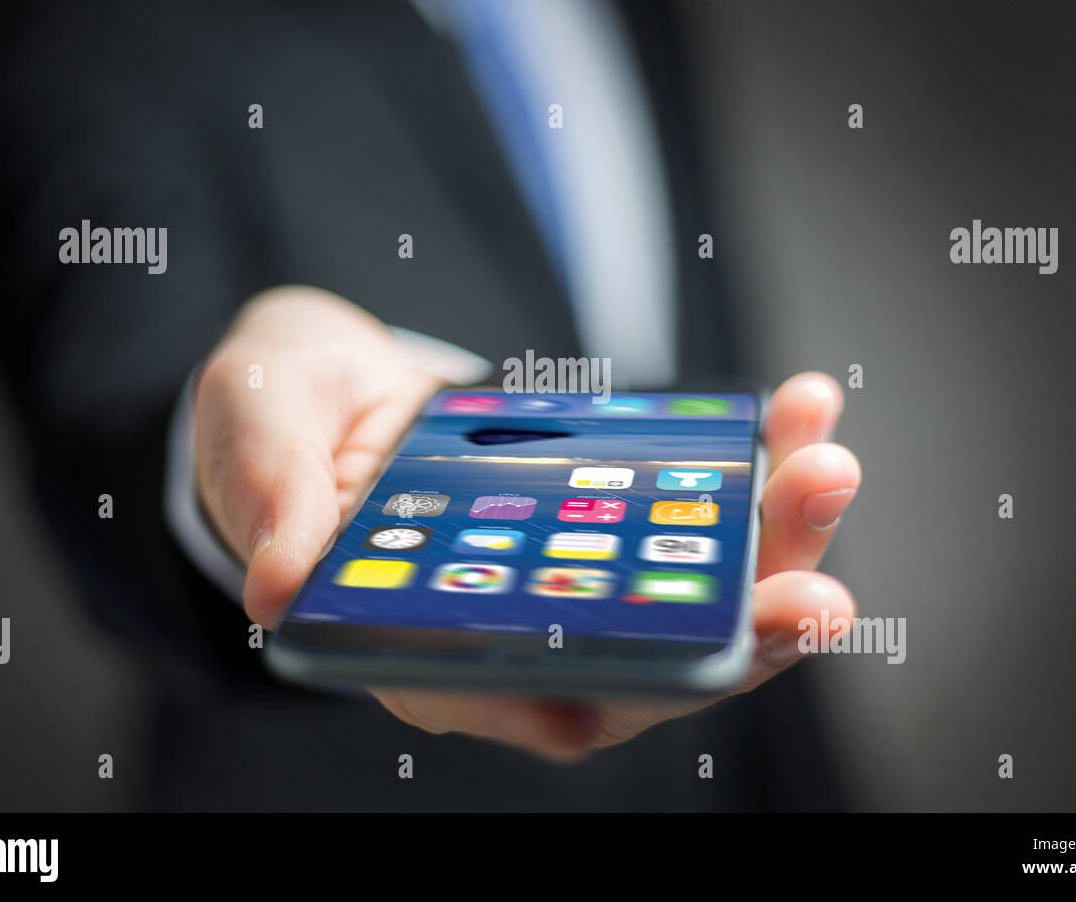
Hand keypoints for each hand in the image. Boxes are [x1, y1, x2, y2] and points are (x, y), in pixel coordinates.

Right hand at [196, 286, 859, 757]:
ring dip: (771, 541)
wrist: (316, 376)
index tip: (704, 658)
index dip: (624, 691)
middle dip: (741, 630)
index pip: (530, 698)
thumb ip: (268, 501)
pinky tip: (797, 411)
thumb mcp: (250, 431)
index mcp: (415, 642)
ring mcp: (562, 571)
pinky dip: (750, 468)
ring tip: (825, 463)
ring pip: (690, 589)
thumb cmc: (271, 415)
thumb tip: (280, 587)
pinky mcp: (599, 513)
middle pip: (646, 660)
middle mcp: (507, 625)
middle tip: (821, 593)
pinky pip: (689, 509)